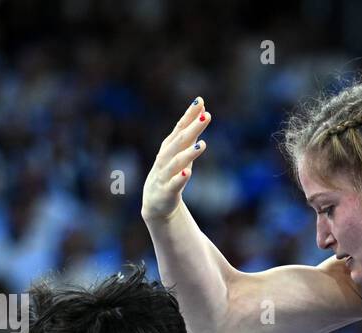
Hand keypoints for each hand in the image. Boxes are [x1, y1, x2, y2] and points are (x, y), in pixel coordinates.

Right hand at [142, 96, 212, 222]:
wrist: (156, 202)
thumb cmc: (171, 173)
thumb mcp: (181, 152)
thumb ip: (191, 132)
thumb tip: (203, 110)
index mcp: (170, 146)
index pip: (180, 127)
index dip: (190, 115)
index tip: (200, 101)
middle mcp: (166, 157)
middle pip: (180, 141)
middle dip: (192, 128)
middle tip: (206, 116)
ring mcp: (165, 174)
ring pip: (177, 162)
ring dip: (189, 153)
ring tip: (202, 144)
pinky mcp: (167, 191)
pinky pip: (174, 184)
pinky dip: (180, 178)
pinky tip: (188, 172)